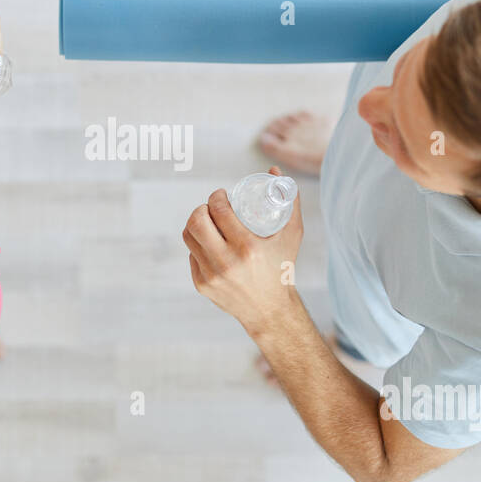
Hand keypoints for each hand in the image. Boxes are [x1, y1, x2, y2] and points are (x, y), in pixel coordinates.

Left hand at [183, 167, 303, 334]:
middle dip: (202, 208)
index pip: (219, 210)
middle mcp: (226, 262)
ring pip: (189, 237)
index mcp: (248, 247)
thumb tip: (274, 171)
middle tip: (211, 207)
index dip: (216, 197)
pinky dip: (198, 245)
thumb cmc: (282, 268)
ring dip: (195, 224)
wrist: (270, 310)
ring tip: (207, 221)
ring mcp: (211, 275)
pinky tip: (208, 242)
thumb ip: (289, 201)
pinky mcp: (201, 285)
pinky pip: (191, 255)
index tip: (221, 195)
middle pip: (196, 221)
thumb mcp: (292, 235)